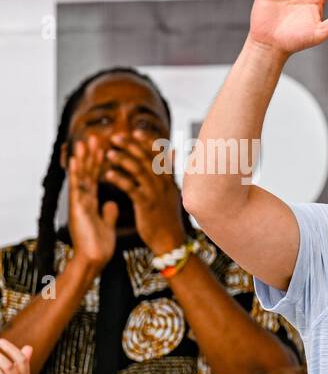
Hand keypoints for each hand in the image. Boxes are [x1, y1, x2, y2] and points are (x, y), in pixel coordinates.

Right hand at [66, 134, 117, 269]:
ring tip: (84, 141)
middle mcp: (84, 199)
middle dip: (91, 155)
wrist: (94, 260)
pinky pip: (77, 189)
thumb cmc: (99, 245)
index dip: (100, 162)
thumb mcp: (106, 225)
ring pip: (81, 177)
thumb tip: (112, 202)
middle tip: (95, 136)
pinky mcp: (77, 209)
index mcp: (92, 202)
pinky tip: (76, 161)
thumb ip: (108, 212)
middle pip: (88, 173)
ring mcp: (79, 203)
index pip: (96, 177)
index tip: (106, 146)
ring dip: (82, 159)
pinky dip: (76, 174)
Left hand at [103, 131, 186, 255]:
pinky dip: (119, 179)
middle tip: (115, 137)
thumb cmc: (167, 218)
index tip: (135, 132)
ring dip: (123, 159)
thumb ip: (171, 171)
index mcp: (169, 180)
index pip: (159, 155)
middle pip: (147, 158)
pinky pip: (131, 188)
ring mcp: (156, 194)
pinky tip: (108, 175)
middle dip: (131, 146)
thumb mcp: (172, 191)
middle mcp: (164, 184)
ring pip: (139, 170)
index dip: (147, 142)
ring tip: (109, 153)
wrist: (170, 241)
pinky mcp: (146, 205)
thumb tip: (174, 152)